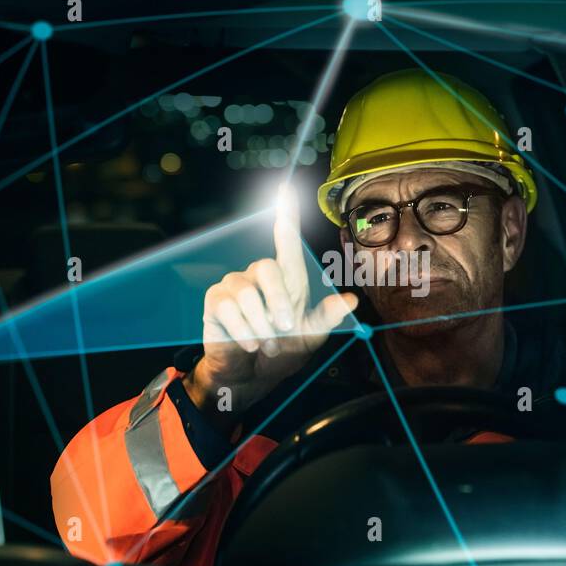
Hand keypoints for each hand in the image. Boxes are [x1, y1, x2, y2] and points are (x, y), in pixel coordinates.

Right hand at [186, 185, 357, 422]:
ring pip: (246, 293)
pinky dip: (243, 331)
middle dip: (279, 303)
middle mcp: (258, 275)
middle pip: (267, 268)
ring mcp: (234, 285)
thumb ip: (328, 317)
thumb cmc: (281, 353)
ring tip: (267, 344)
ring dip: (261, 325)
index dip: (286, 214)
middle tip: (285, 330)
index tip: (285, 188)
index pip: (285, 239)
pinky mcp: (214, 301)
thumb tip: (351, 300)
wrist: (252, 377)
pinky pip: (227, 307)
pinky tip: (250, 344)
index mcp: (287, 279)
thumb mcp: (311, 337)